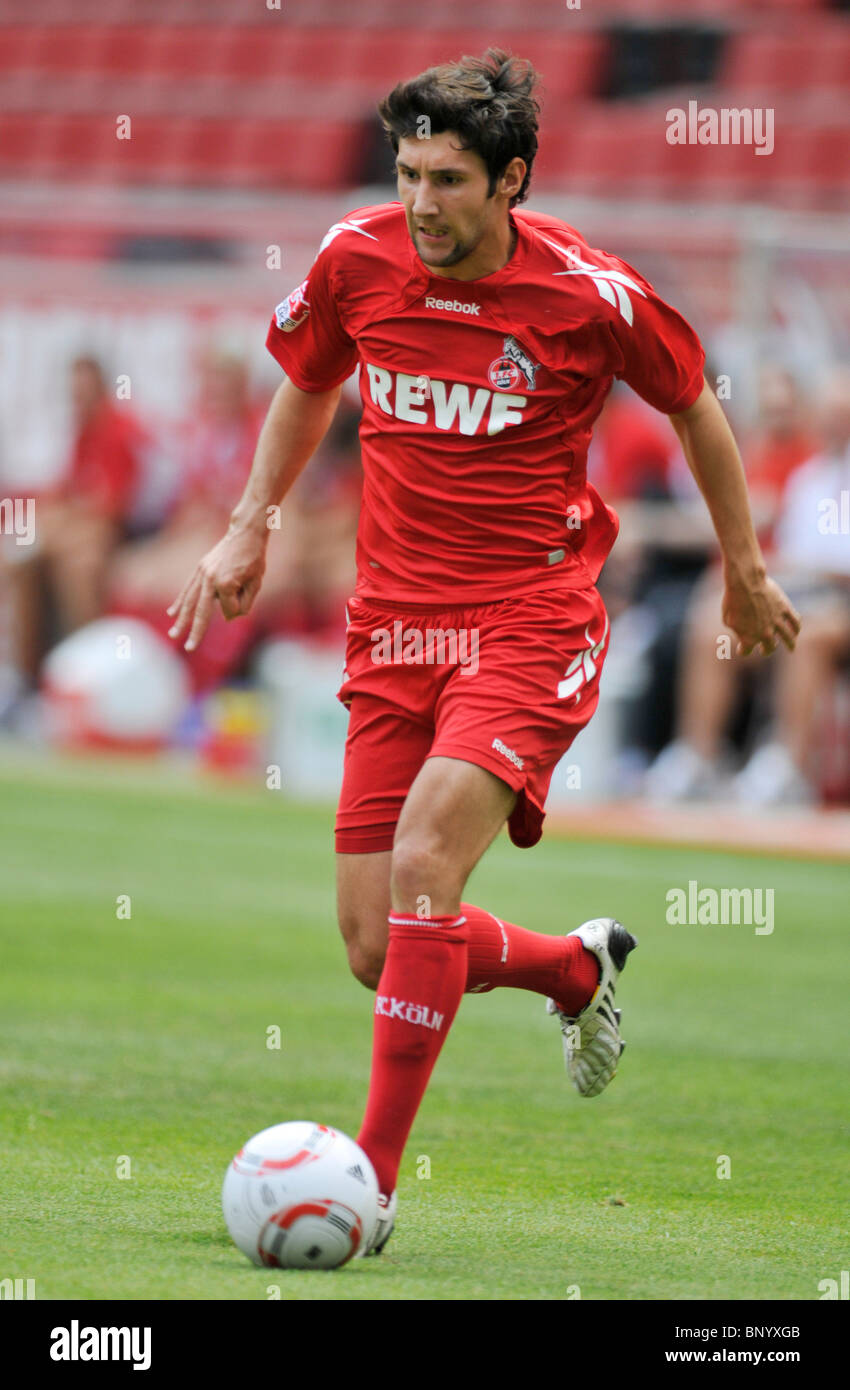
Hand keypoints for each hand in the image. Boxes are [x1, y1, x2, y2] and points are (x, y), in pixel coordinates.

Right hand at [166, 523, 267, 651]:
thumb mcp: (256, 582)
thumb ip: (244, 603)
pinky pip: (188, 589)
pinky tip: (172, 614)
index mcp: (226, 583)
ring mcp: (202, 573)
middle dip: (194, 631)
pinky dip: (180, 602)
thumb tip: (227, 617)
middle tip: (188, 648)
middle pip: (200, 611)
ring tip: (174, 634)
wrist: (244, 533)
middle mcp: (210, 579)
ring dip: (181, 620)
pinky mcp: (199, 569)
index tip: (246, 591)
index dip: (239, 606)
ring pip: (189, 601)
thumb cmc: (254, 558)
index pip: (229, 610)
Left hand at [721, 572, 801, 656]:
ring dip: (790, 645)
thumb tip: (743, 632)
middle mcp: (765, 634)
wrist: (745, 582)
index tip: (742, 649)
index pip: (746, 651)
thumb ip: (737, 630)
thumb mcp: (727, 619)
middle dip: (766, 650)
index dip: (743, 650)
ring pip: (788, 638)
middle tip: (764, 650)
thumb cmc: (732, 599)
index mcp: (749, 639)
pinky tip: (795, 631)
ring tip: (791, 648)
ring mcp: (777, 622)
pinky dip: (796, 628)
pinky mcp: (785, 609)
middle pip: (769, 648)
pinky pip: (795, 622)